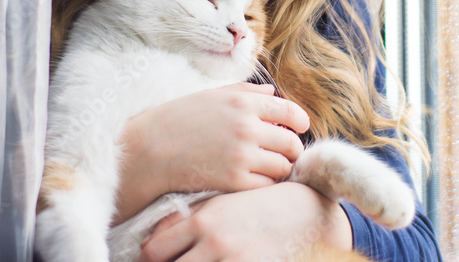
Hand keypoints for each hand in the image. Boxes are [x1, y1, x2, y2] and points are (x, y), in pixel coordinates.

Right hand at [115, 83, 309, 223]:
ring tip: (269, 167)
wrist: (150, 149)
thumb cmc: (179, 118)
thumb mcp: (213, 94)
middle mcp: (248, 128)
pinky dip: (265, 183)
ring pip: (283, 167)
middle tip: (284, 152)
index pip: (290, 112)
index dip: (301, 122)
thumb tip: (274, 91)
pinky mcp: (233, 181)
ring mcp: (242, 156)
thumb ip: (247, 92)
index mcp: (244, 103)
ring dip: (280, 168)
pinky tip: (254, 179)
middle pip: (292, 143)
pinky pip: (266, 185)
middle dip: (292, 149)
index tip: (301, 127)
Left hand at [137, 182, 352, 261]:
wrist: (308, 212)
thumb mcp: (223, 202)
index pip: (153, 250)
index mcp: (203, 219)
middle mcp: (214, 241)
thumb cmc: (261, 205)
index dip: (151, 257)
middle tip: (177, 260)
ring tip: (203, 260)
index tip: (159, 257)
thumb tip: (153, 240)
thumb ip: (187, 219)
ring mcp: (233, 260)